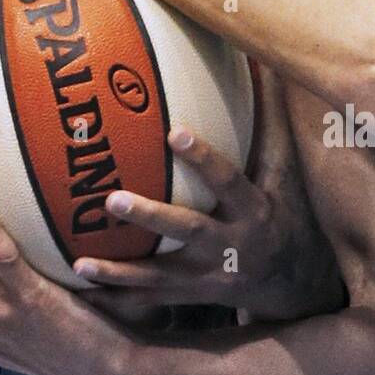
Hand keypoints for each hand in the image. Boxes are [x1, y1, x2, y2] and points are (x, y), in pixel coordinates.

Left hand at [74, 124, 313, 321]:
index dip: (204, 158)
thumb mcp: (284, 179)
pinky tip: (82, 290)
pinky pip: (152, 301)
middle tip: (112, 199)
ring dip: (120, 271)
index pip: (229, 180)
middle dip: (151, 217)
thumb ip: (267, 132)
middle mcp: (232, 246)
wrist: (293, 284)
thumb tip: (266, 73)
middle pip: (188, 230)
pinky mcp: (193, 297)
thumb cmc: (279, 216)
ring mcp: (211, 278)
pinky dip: (118, 299)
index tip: (175, 131)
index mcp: (253, 211)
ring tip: (80, 262)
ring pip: (161, 276)